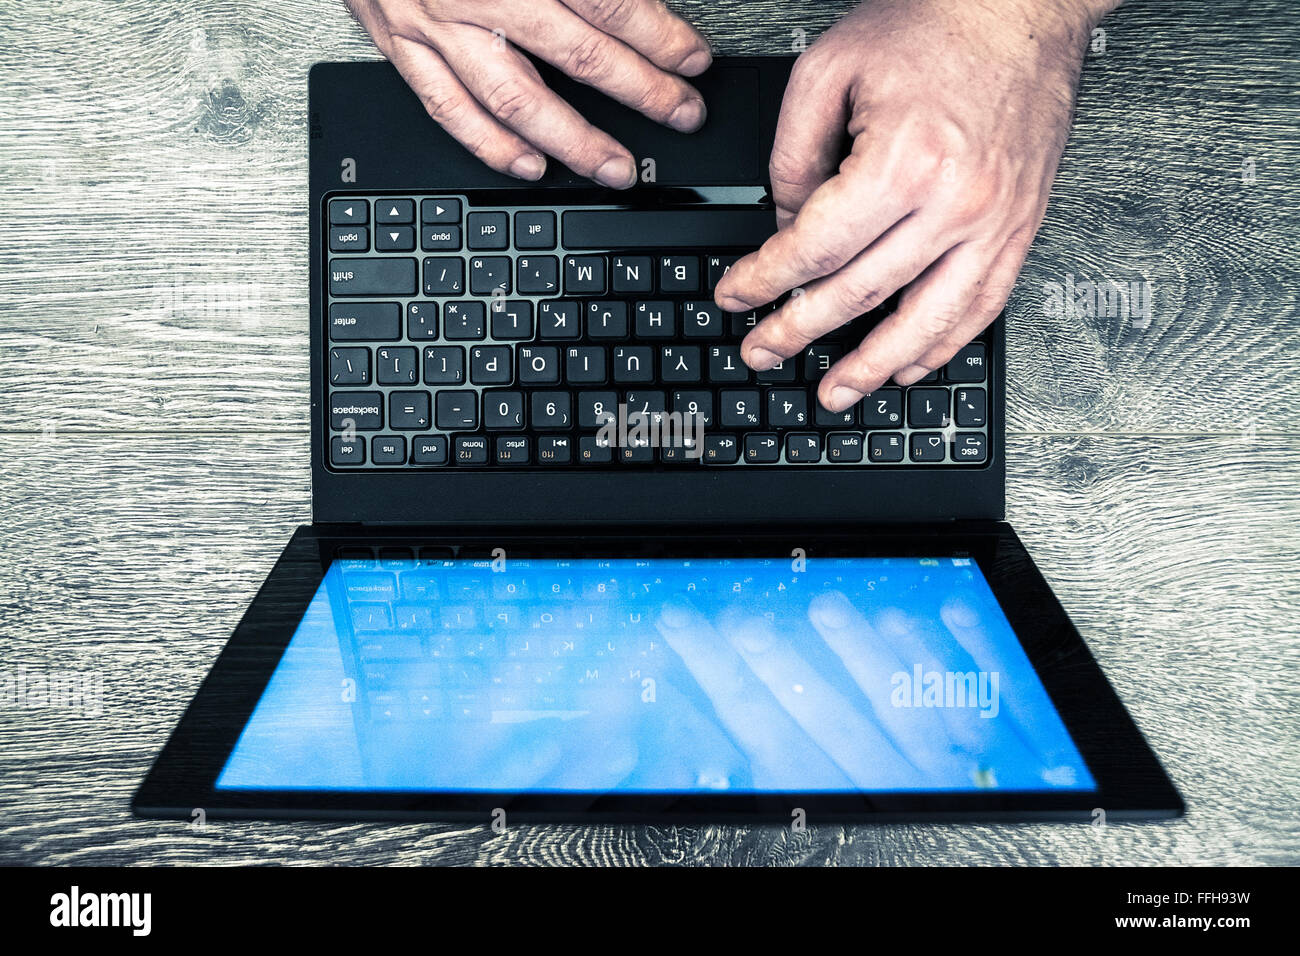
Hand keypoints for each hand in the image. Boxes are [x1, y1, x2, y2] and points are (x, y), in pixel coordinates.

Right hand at [343, 0, 712, 186]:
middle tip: (681, 115)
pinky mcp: (400, 45)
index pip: (608, 4)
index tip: (693, 59)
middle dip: (642, 93)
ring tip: (617, 166)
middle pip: (578, 56)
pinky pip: (449, 108)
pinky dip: (491, 145)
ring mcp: (436, 25)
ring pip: (518, 99)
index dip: (660, 37)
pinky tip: (530, 166)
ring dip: (575, 141)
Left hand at [715, 0, 1117, 411]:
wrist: (1023, 7)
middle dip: (798, 332)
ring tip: (834, 392)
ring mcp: (995, 222)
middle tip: (760, 353)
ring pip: (926, 322)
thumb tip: (786, 223)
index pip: (814, 248)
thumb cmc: (934, 24)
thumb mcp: (830, 69)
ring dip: (873, 367)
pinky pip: (982, 308)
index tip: (735, 297)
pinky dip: (943, 346)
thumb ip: (794, 155)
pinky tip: (911, 366)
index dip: (764, 280)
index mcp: (900, 161)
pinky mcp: (1020, 228)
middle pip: (859, 294)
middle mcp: (954, 203)